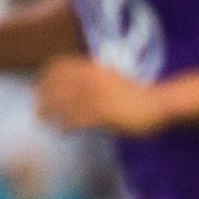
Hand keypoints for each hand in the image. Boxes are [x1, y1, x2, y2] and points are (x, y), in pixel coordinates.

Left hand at [36, 57, 168, 136]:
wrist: (159, 104)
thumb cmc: (139, 95)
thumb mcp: (115, 80)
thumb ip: (97, 80)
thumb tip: (79, 87)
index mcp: (95, 69)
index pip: (60, 66)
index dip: (46, 76)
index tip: (40, 87)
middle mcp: (92, 81)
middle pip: (55, 84)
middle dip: (42, 96)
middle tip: (38, 109)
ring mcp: (96, 98)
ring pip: (60, 104)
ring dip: (47, 112)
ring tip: (41, 121)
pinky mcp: (102, 115)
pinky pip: (74, 121)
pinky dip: (63, 126)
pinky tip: (61, 132)